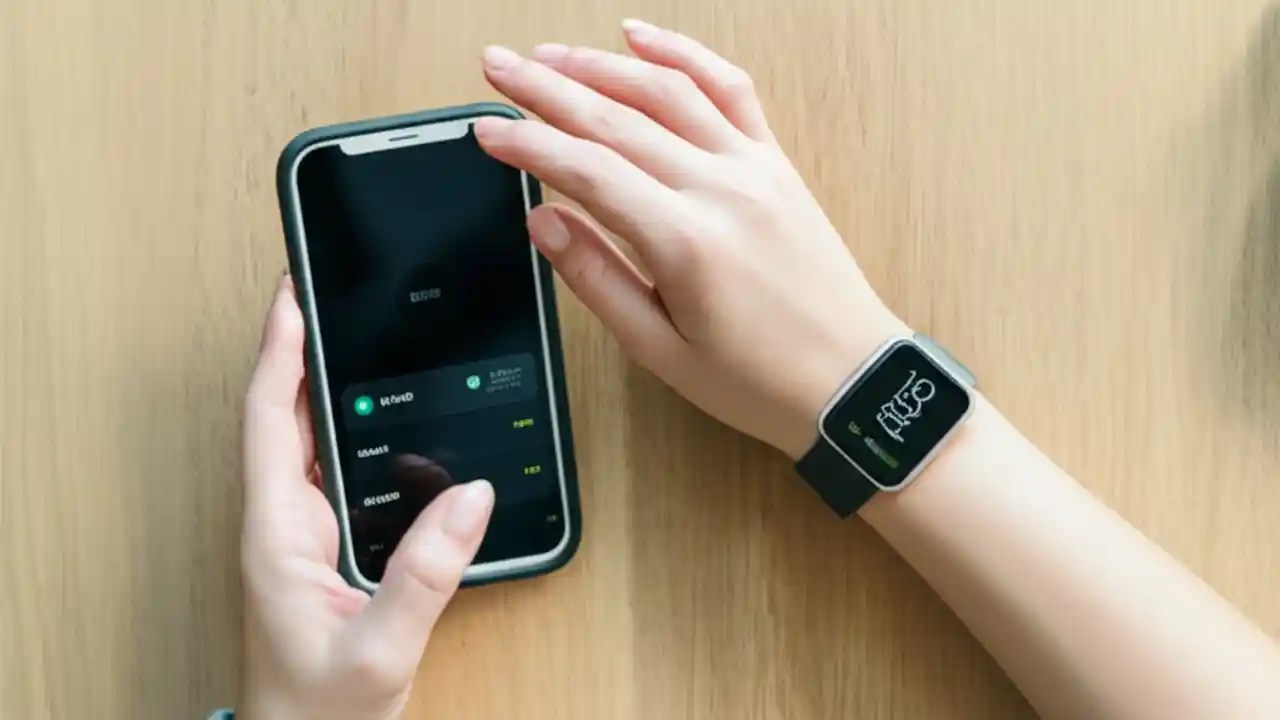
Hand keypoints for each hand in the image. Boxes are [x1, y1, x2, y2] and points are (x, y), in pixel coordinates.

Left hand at [239, 276, 493, 719]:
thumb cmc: (318, 712)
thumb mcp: (379, 649)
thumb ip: (425, 575)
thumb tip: (471, 497)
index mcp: (277, 533)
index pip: (268, 417)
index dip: (278, 349)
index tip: (293, 292)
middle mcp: (280, 523)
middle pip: (281, 412)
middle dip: (300, 346)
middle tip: (329, 292)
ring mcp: (298, 534)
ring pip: (303, 438)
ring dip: (321, 383)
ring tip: (352, 332)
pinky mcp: (320, 547)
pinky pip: (330, 469)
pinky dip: (346, 427)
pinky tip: (377, 413)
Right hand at [476, 19, 908, 458]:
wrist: (852, 380)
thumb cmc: (760, 379)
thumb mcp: (662, 350)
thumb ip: (597, 279)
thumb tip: (542, 221)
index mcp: (687, 242)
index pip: (588, 171)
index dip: (529, 144)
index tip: (486, 128)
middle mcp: (722, 189)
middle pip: (618, 118)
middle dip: (547, 88)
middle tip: (497, 66)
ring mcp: (754, 168)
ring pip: (669, 91)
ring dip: (603, 65)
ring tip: (550, 55)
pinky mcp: (777, 164)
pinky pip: (731, 90)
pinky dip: (685, 56)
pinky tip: (643, 38)